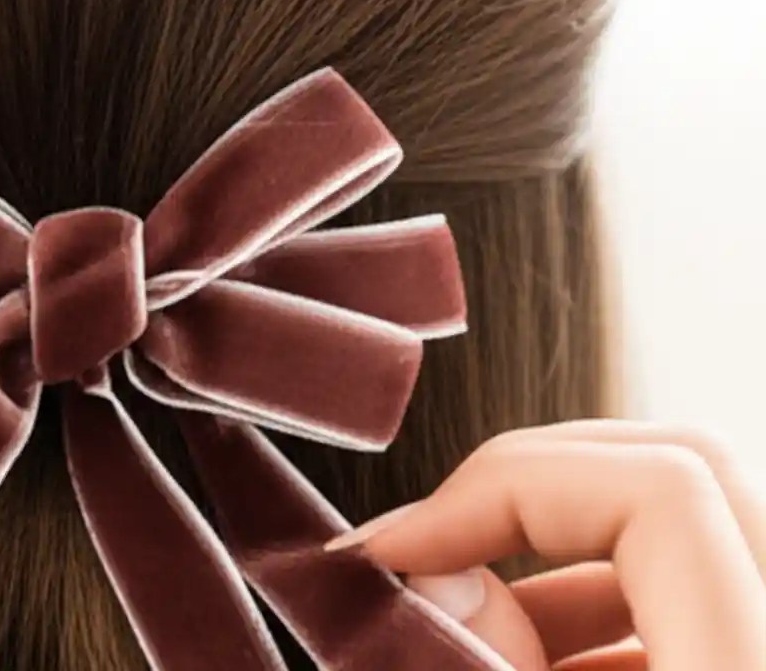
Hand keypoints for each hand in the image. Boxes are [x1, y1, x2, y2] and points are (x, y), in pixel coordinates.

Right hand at [328, 420, 765, 669]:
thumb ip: (489, 670)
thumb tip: (432, 577)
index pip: (660, 494)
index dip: (505, 486)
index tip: (395, 545)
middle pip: (679, 473)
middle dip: (522, 493)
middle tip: (424, 548)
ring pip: (682, 534)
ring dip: (553, 566)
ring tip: (458, 627)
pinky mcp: (761, 666)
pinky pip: (698, 600)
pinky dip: (600, 613)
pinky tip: (528, 665)